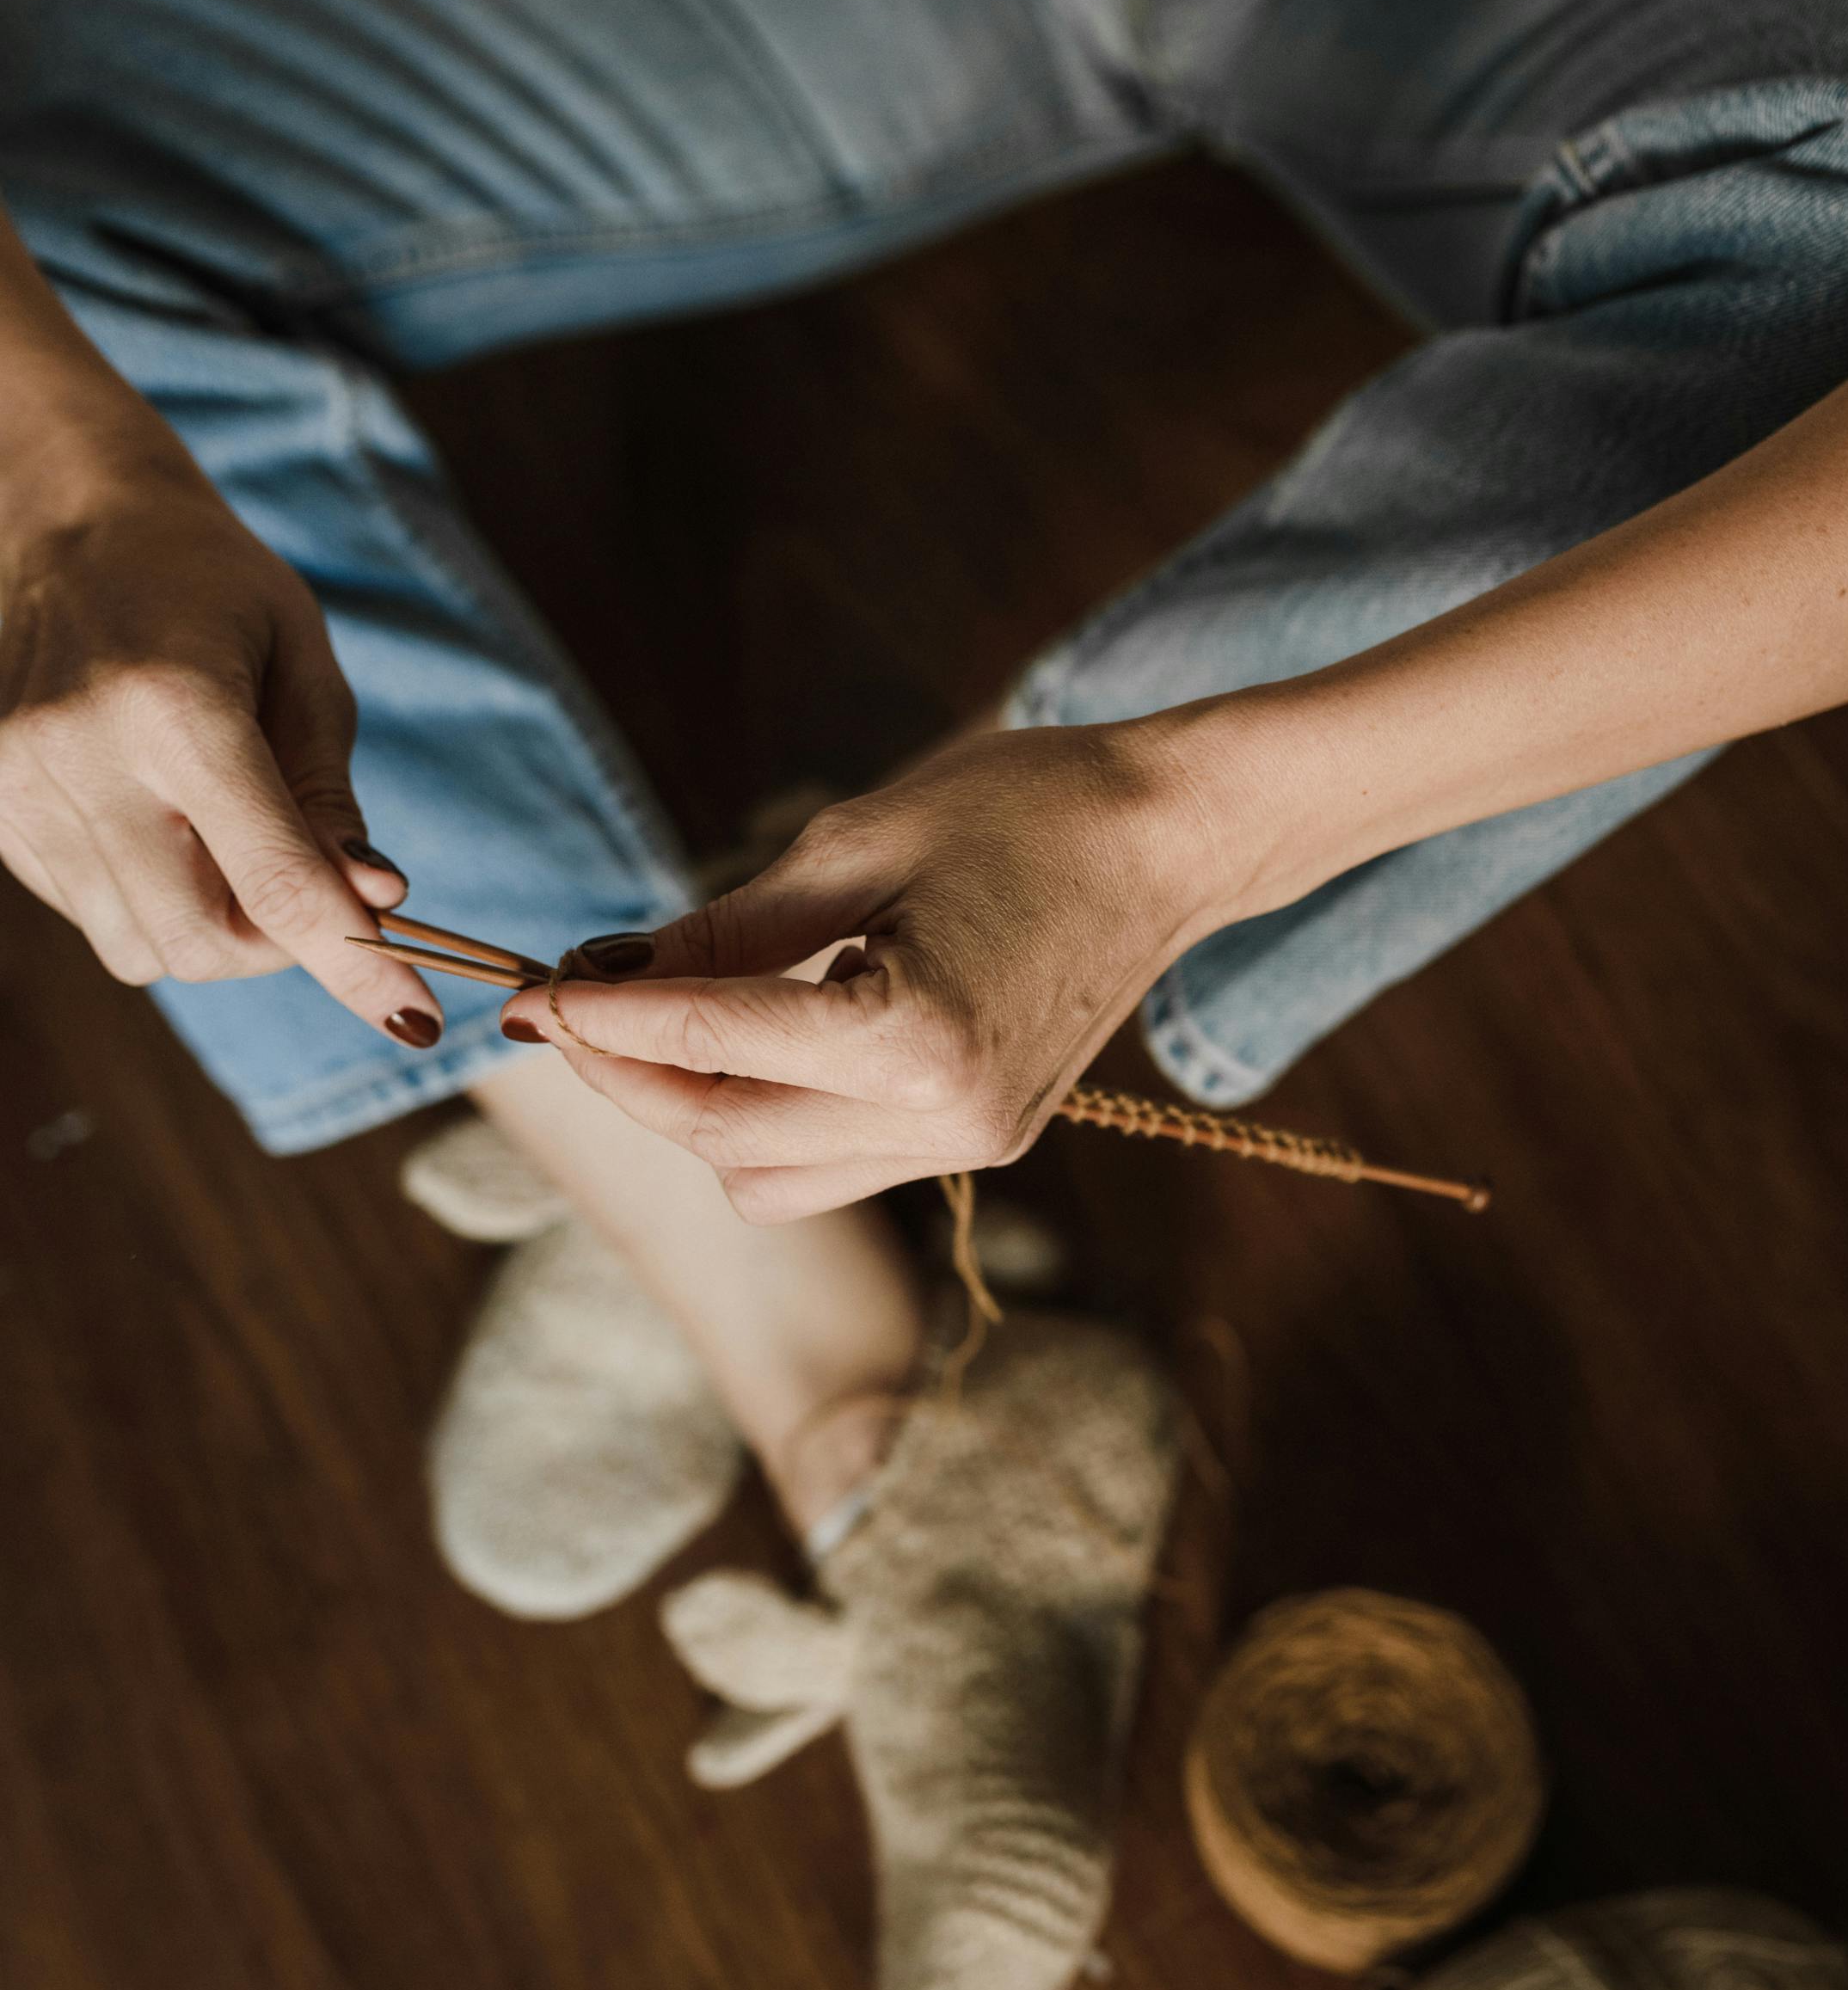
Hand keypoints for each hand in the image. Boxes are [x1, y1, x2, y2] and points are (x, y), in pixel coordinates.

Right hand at [0, 440, 439, 1033]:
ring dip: (212, 934)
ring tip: (232, 849)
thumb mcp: (301, 665)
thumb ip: (330, 792)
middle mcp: (82, 757)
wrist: (64, 521)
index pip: (278, 884)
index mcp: (176, 710)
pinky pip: (91, 916)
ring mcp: (20, 788)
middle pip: (200, 943)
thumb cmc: (209, 585)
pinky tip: (164, 827)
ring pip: (141, 949)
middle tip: (312, 894)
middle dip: (276, 950)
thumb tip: (374, 901)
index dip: (356, 965)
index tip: (414, 1020)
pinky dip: (151, 903)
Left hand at [501, 720, 1222, 1218]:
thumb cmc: (1029, 808)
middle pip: (726, 1138)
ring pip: (769, 1181)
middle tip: (564, 1009)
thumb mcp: (857, 843)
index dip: (605, 1021)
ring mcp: (968, 1146)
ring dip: (692, 1118)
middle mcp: (947, 1119)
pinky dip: (763, 1121)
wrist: (1176, 840)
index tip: (530, 992)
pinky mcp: (980, 1144)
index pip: (715, 1045)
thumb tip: (604, 973)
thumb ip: (727, 928)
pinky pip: (831, 1167)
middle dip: (629, 1079)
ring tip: (649, 1033)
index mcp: (918, 1038)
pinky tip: (745, 1048)